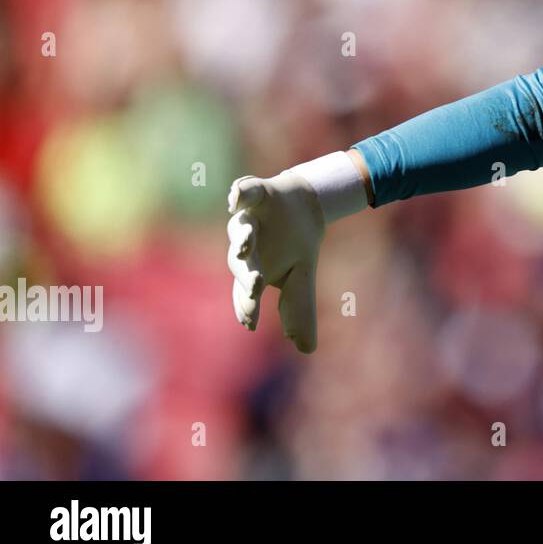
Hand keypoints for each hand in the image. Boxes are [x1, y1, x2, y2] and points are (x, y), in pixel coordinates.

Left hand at [226, 170, 325, 353]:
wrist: (304, 206)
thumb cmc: (295, 248)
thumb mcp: (302, 279)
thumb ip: (300, 311)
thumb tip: (306, 351)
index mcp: (253, 271)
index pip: (245, 291)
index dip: (246, 304)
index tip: (251, 321)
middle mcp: (246, 248)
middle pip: (240, 263)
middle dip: (246, 275)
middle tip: (255, 287)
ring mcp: (248, 221)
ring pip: (239, 230)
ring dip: (242, 237)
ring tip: (247, 242)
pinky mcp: (255, 196)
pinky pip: (244, 193)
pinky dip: (239, 194)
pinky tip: (235, 199)